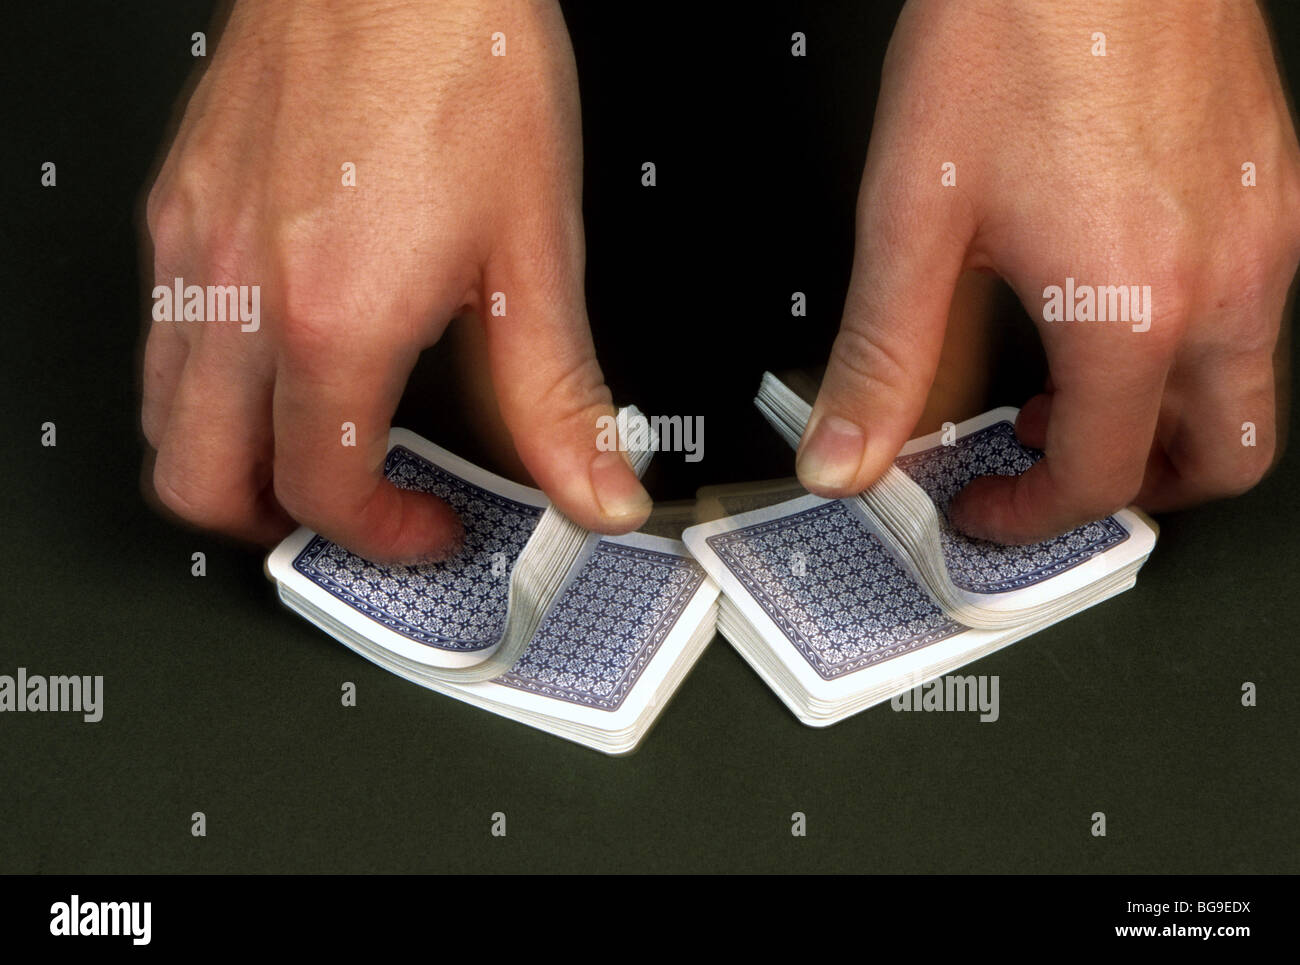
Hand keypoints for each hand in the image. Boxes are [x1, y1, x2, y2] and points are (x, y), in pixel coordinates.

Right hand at [141, 0, 649, 562]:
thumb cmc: (458, 58)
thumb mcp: (534, 246)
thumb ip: (558, 395)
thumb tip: (597, 489)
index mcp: (334, 316)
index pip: (322, 490)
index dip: (381, 535)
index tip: (428, 523)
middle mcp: (241, 289)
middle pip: (199, 481)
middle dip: (272, 528)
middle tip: (350, 516)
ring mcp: (194, 244)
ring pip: (160, 415)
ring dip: (230, 461)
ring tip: (314, 450)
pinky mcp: (179, 203)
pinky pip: (161, 332)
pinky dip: (209, 383)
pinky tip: (283, 352)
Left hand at [797, 0, 1299, 542]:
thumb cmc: (1018, 30)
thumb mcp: (915, 217)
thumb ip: (881, 356)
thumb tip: (843, 452)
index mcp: (1132, 306)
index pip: (1102, 476)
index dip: (1031, 515)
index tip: (985, 505)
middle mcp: (1225, 279)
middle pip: (1224, 456)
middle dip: (1137, 491)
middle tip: (1052, 473)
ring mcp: (1265, 233)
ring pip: (1248, 386)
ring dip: (1165, 422)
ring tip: (1071, 394)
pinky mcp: (1272, 189)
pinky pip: (1253, 309)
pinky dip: (1187, 348)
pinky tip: (1110, 306)